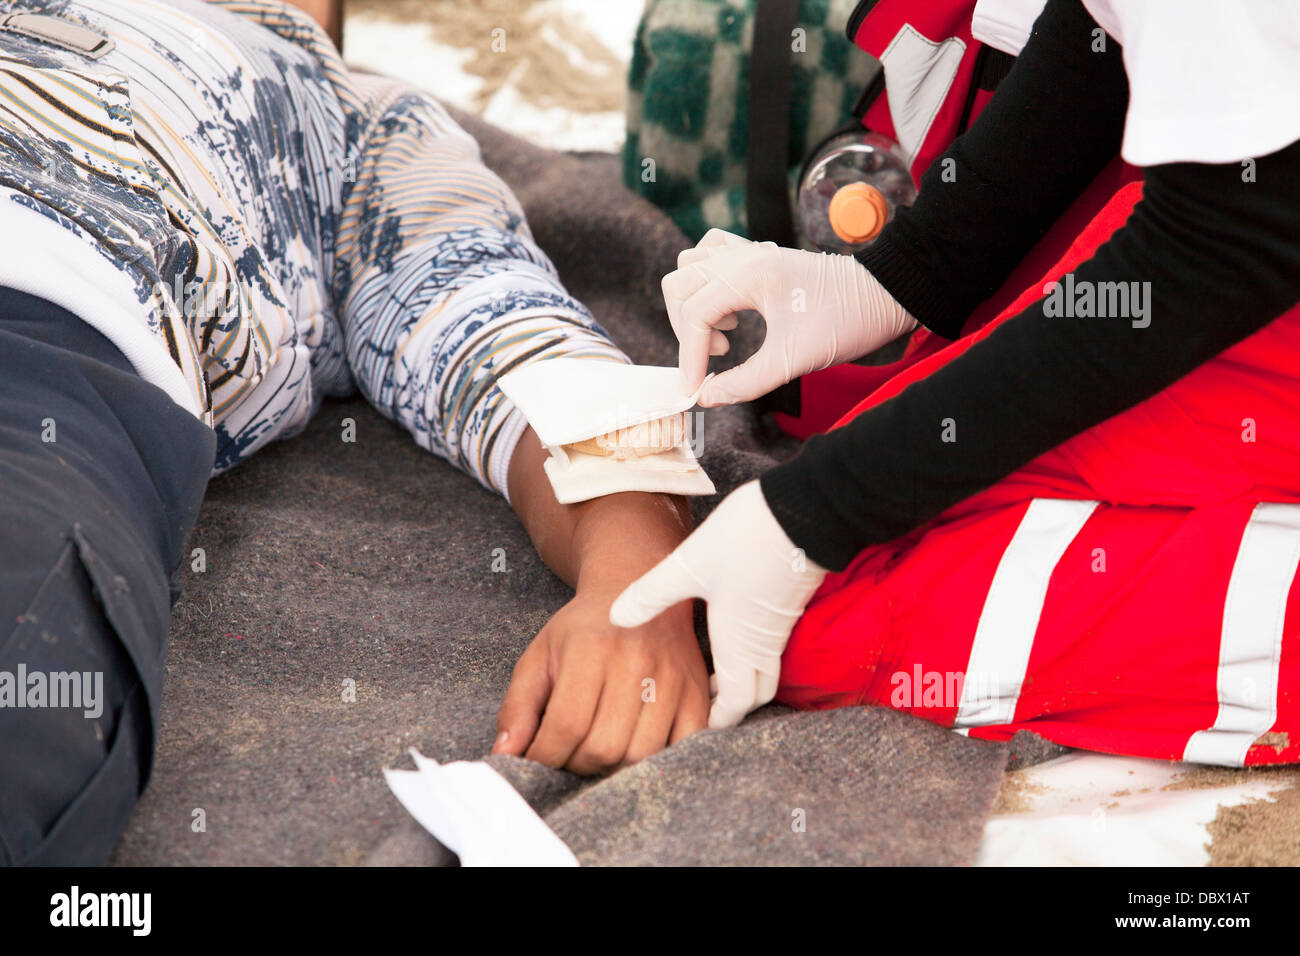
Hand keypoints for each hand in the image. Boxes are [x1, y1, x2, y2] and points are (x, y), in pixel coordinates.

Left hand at [494, 583, 709, 774]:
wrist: (635, 586)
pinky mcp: (697, 689)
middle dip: (577, 764)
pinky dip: (657, 758)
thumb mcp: (539, 656)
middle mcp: (635, 662)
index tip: (538, 759)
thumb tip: (505, 754)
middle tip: (568, 755)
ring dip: (613, 767)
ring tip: (598, 752)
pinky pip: (683, 745)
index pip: (565, 725)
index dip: (546, 756)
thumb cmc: (582, 629)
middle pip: (603, 747)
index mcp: (589, 650)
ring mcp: (671, 677)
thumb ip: (518, 706)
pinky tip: (635, 745)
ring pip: (640, 754)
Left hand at [610, 481, 826, 727]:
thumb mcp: (688, 566)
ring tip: (709, 677)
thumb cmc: (747, 542)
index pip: (732, 706)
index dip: (713, 722)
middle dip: (727, 708)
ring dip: (739, 681)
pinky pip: (769, 650)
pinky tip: (729, 637)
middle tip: (698, 708)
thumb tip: (615, 617)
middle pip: (752, 695)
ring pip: (763, 672)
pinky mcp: (786, 606)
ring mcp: (778, 626)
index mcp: (739, 645)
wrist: (804, 510)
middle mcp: (762, 643)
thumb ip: (652, 593)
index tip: (688, 729)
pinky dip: (749, 657)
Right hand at [663, 229, 916, 405]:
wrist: (886, 295)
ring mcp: (751, 251)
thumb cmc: (847, 321)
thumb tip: (706, 399)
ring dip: (694, 301)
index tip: (695, 389)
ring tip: (726, 329)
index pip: (694, 313)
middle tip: (721, 354)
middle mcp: (744, 256)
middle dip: (687, 328)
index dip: (689, 356)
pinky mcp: (761, 255)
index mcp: (750, 275)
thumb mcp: (794, 360)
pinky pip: (713, 253)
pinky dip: (708, 280)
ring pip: (691, 266)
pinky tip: (731, 306)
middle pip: (680, 285)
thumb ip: (745, 382)